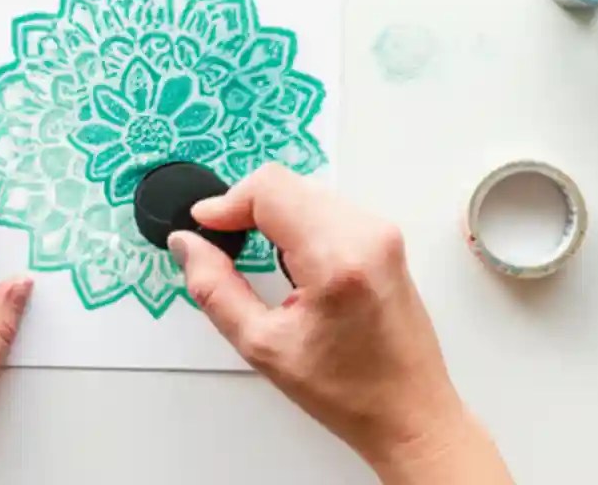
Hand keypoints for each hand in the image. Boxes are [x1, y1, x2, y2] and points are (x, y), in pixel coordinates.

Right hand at [169, 165, 511, 484]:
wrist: (410, 413)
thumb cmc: (350, 392)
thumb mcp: (263, 346)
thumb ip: (215, 289)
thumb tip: (187, 245)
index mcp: (337, 260)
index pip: (270, 190)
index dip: (227, 202)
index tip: (203, 224)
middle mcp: (366, 235)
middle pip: (287, 183)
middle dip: (246, 207)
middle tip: (222, 241)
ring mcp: (382, 233)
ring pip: (306, 190)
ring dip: (273, 213)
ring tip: (257, 256)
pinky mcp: (387, 239)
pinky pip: (328, 206)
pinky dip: (298, 220)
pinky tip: (289, 259)